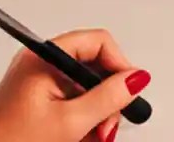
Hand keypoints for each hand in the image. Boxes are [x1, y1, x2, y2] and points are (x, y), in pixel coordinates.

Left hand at [0, 29, 150, 141]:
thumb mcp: (71, 121)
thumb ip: (108, 98)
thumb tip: (135, 79)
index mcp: (43, 57)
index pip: (97, 42)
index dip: (119, 64)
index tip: (129, 89)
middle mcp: (40, 64)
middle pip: (95, 65)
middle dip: (107, 97)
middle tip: (106, 123)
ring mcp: (38, 82)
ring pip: (87, 87)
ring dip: (96, 113)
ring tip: (91, 135)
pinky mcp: (38, 100)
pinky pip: (74, 101)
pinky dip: (82, 119)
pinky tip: (79, 136)